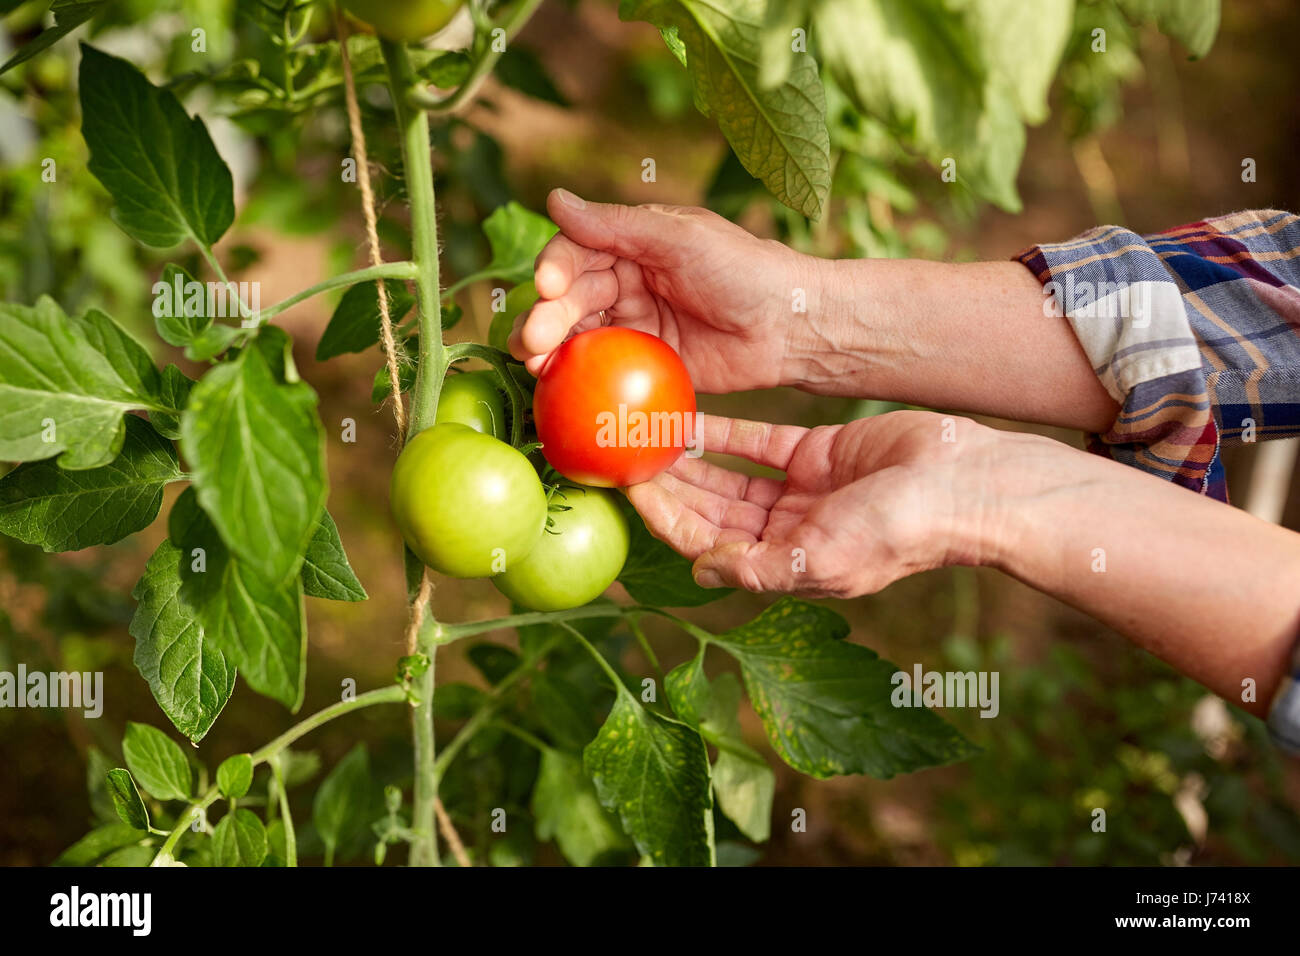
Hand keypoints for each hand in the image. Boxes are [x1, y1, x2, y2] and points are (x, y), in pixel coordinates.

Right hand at [509, 189, 820, 392]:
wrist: (791, 327)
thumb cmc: (743, 269)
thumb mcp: (679, 239)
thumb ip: (617, 224)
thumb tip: (553, 198)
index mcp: (631, 242)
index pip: (576, 251)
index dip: (556, 268)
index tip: (548, 284)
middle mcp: (626, 281)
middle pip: (570, 298)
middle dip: (546, 316)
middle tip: (532, 339)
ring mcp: (634, 325)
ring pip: (577, 335)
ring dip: (548, 349)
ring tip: (531, 364)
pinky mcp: (645, 363)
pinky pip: (602, 370)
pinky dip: (575, 378)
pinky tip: (553, 387)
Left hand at [627, 411, 1004, 597]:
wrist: (970, 484)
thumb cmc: (905, 531)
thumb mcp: (826, 557)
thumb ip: (759, 567)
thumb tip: (700, 573)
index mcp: (785, 565)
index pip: (706, 544)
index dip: (665, 518)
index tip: (628, 489)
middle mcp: (785, 532)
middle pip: (709, 509)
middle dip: (667, 486)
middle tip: (623, 453)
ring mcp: (800, 492)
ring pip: (727, 475)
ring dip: (688, 458)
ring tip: (646, 432)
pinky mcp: (816, 453)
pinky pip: (759, 441)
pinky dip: (724, 430)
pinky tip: (688, 416)